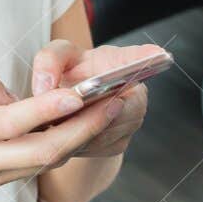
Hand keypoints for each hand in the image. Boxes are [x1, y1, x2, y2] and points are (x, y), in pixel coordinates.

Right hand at [0, 67, 123, 201]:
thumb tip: (11, 92)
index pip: (13, 121)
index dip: (50, 108)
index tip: (81, 93)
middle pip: (43, 151)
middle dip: (85, 128)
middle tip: (115, 104)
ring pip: (44, 163)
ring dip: (79, 140)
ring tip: (106, 112)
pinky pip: (31, 167)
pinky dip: (57, 150)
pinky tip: (74, 131)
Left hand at [30, 40, 165, 158]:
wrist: (70, 108)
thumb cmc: (68, 74)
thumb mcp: (56, 58)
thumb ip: (49, 60)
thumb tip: (45, 86)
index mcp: (120, 62)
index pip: (135, 58)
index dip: (145, 57)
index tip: (157, 54)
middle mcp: (134, 92)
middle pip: (115, 107)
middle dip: (83, 112)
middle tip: (56, 113)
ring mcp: (132, 120)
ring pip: (103, 132)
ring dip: (77, 130)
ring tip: (55, 123)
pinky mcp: (119, 143)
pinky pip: (96, 147)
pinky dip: (77, 143)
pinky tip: (62, 135)